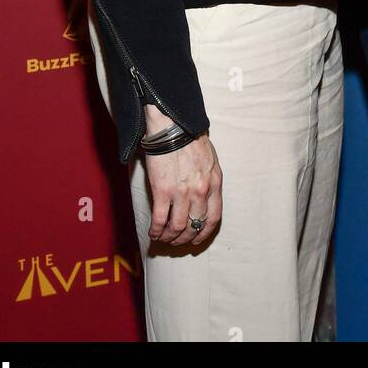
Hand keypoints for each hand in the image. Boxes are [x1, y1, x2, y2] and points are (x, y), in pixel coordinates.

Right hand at [141, 125, 222, 246]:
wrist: (173, 126)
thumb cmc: (191, 138)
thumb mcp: (210, 160)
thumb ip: (209, 180)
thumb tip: (204, 197)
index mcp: (214, 182)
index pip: (213, 217)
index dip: (204, 232)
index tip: (197, 239)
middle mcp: (200, 191)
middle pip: (194, 225)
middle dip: (185, 238)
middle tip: (177, 241)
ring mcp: (182, 192)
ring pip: (177, 227)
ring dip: (169, 237)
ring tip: (163, 238)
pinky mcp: (163, 190)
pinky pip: (160, 220)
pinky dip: (156, 230)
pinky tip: (153, 233)